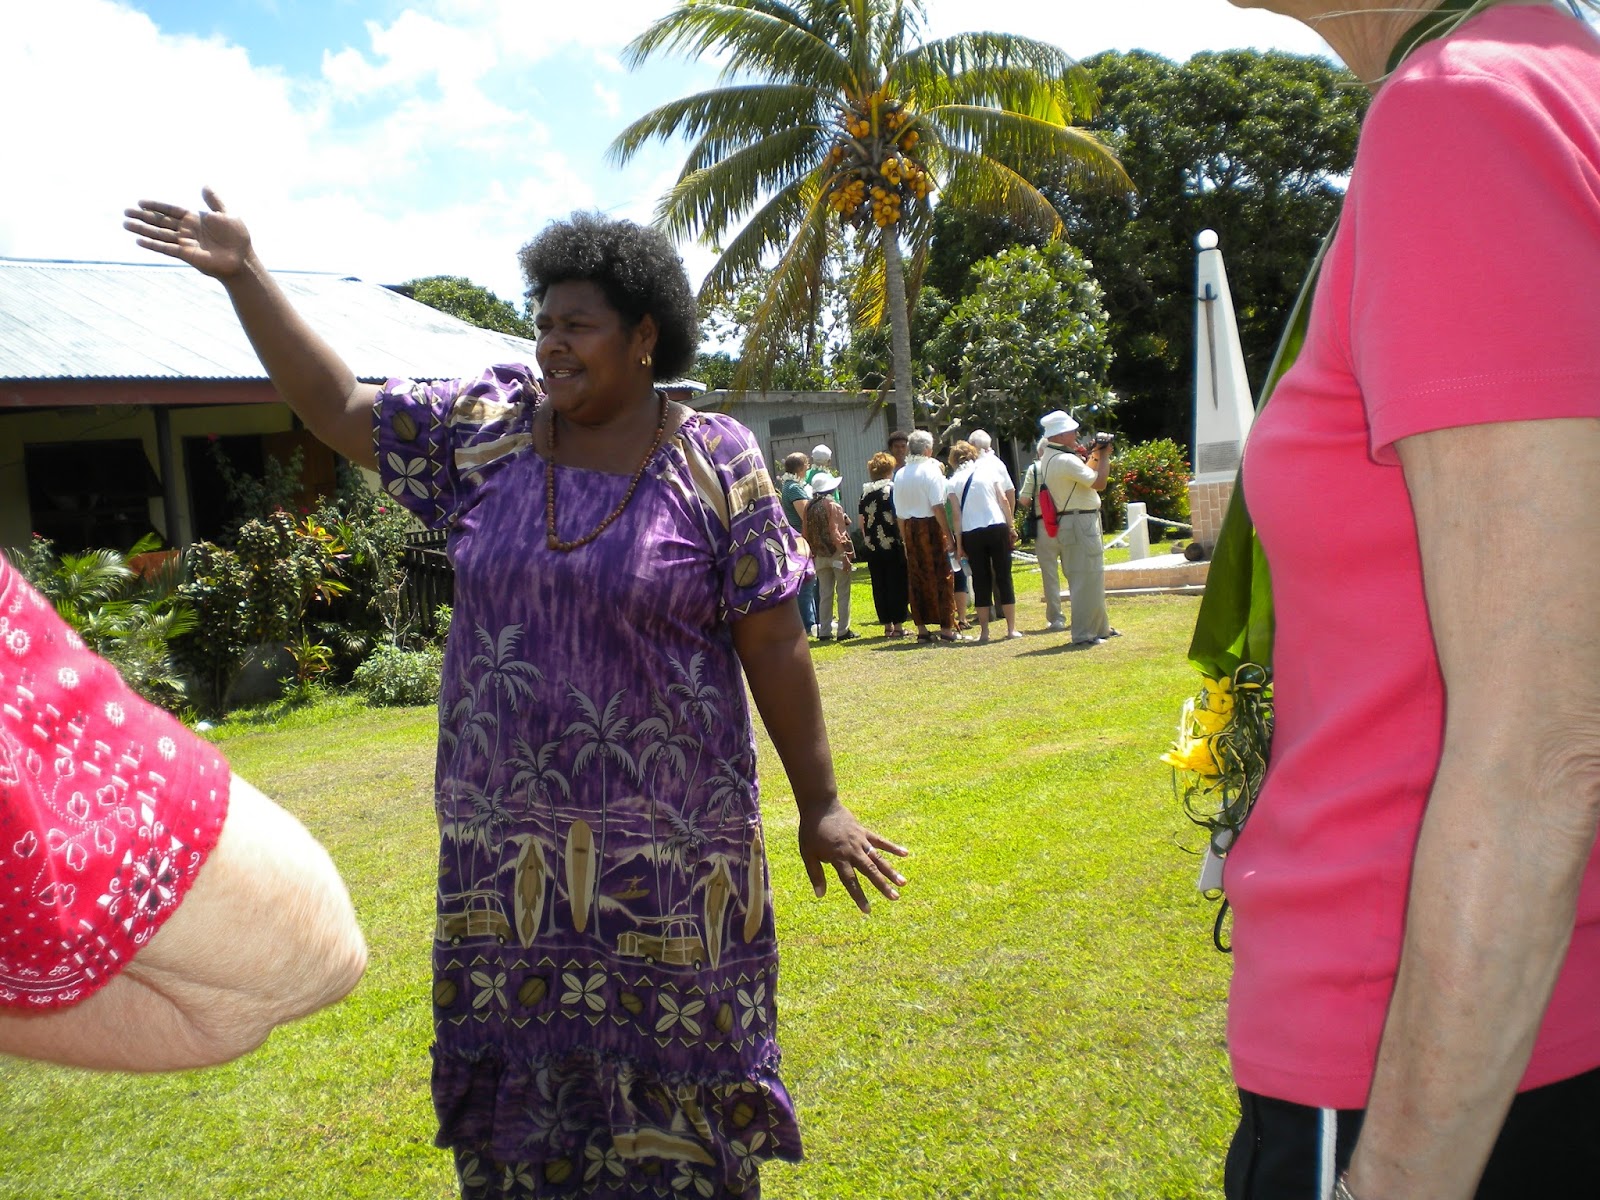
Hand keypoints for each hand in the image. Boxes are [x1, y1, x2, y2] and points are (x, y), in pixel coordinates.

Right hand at [124, 187, 251, 279]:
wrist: (242, 259)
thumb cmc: (238, 238)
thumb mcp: (227, 215)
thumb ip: (213, 201)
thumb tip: (204, 185)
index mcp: (195, 218)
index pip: (171, 210)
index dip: (156, 206)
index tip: (140, 202)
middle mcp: (187, 230)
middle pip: (161, 221)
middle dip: (143, 216)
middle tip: (125, 212)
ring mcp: (185, 242)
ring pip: (159, 234)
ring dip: (142, 229)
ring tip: (125, 224)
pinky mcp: (186, 254)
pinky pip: (166, 248)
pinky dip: (153, 245)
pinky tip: (139, 241)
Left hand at [797, 799, 908, 912]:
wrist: (819, 805)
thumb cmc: (811, 831)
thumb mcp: (808, 854)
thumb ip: (816, 874)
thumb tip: (820, 895)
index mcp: (838, 857)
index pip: (850, 881)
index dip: (859, 896)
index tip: (867, 910)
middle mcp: (852, 850)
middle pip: (870, 871)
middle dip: (883, 886)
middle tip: (895, 898)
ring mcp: (860, 840)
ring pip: (878, 858)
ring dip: (891, 871)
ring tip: (903, 882)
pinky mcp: (864, 831)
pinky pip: (880, 840)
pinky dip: (892, 847)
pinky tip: (905, 853)